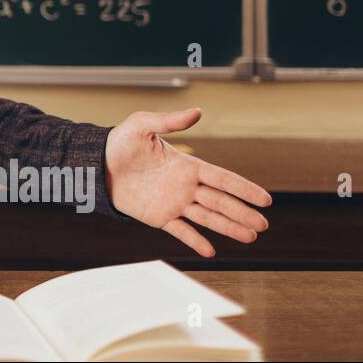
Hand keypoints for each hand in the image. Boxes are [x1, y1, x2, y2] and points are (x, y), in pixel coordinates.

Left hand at [104, 107, 271, 256]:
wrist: (97, 165)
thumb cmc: (119, 142)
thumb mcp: (141, 125)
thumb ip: (169, 121)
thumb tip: (197, 111)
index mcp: (186, 165)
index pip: (222, 178)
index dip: (244, 188)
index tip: (266, 199)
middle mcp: (185, 186)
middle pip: (220, 201)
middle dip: (243, 213)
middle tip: (264, 224)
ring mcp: (174, 203)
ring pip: (207, 218)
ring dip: (228, 227)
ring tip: (250, 237)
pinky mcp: (159, 217)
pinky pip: (181, 231)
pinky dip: (195, 241)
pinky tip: (210, 251)